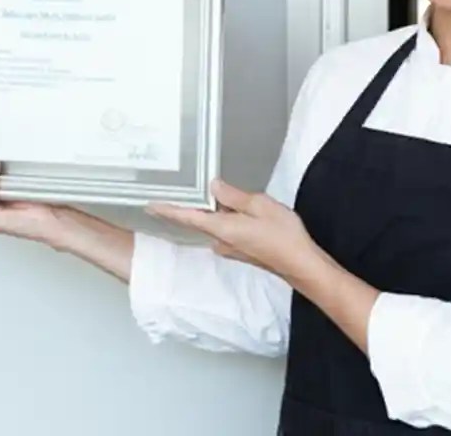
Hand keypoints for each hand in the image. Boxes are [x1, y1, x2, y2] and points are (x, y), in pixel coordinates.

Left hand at [146, 179, 320, 282]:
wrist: (301, 264)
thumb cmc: (283, 235)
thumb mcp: (260, 205)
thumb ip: (234, 196)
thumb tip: (214, 187)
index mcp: (222, 228)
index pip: (187, 217)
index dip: (168, 210)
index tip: (150, 205)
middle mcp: (221, 241)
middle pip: (201, 219)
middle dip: (198, 203)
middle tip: (191, 186)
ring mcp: (231, 248)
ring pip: (217, 224)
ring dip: (218, 210)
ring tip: (225, 193)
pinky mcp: (241, 250)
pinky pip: (227, 230)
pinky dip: (228, 218)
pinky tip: (241, 210)